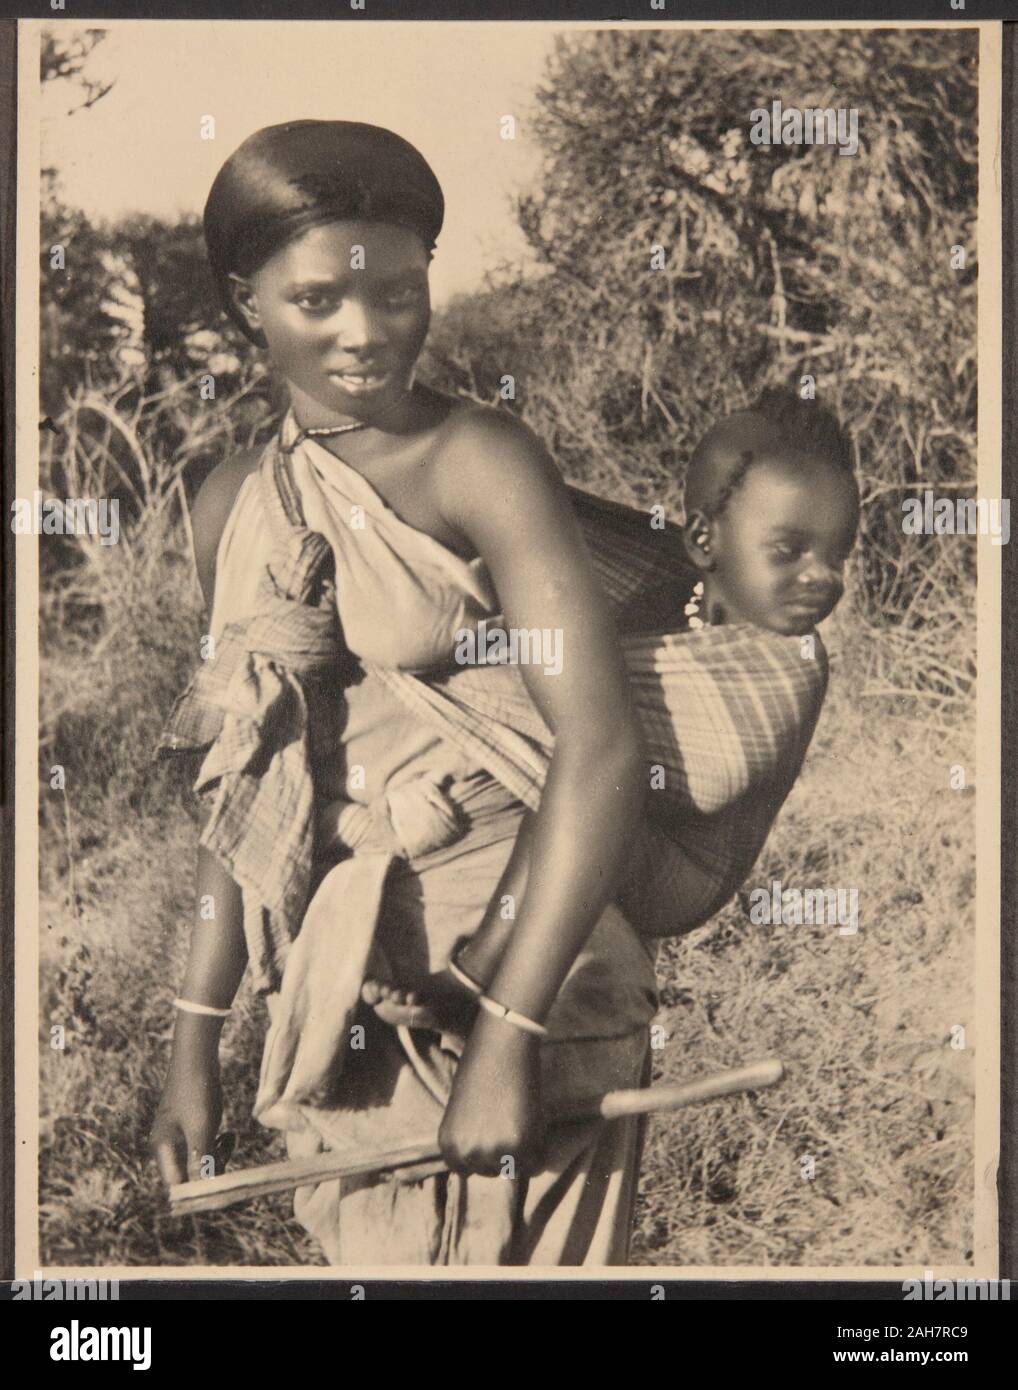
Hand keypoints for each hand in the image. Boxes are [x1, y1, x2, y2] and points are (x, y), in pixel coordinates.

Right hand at [149, 1056, 223, 1188]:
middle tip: (229, 1157)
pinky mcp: (191, 1126)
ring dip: (217, 1158)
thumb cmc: (196, 1091)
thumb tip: (202, 1188)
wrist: (198, 1056)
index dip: (196, 1189)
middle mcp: (168, 1145)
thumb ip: (200, 1160)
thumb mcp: (201, 1129)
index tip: (220, 1187)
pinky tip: (230, 1135)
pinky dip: (218, 1146)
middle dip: (210, 1170)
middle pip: (189, 1175)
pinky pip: (205, 1147)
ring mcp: (179, 1135)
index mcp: (163, 1148)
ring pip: (199, 1161)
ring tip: (230, 1139)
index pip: (176, 1183)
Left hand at [438, 1008, 544, 1177]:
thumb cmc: (480, 1067)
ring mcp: (493, 1151)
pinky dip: (540, 1150)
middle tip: (509, 1123)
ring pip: (514, 1169)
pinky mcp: (520, 1144)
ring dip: (521, 1152)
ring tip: (521, 1121)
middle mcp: (468, 1153)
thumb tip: (486, 1156)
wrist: (501, 1044)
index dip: (481, 1153)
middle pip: (489, 1171)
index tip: (491, 1136)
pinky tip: (536, 1127)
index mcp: (448, 1144)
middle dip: (501, 1152)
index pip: (466, 1170)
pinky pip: (535, 1163)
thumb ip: (468, 1136)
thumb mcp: (460, 1109)